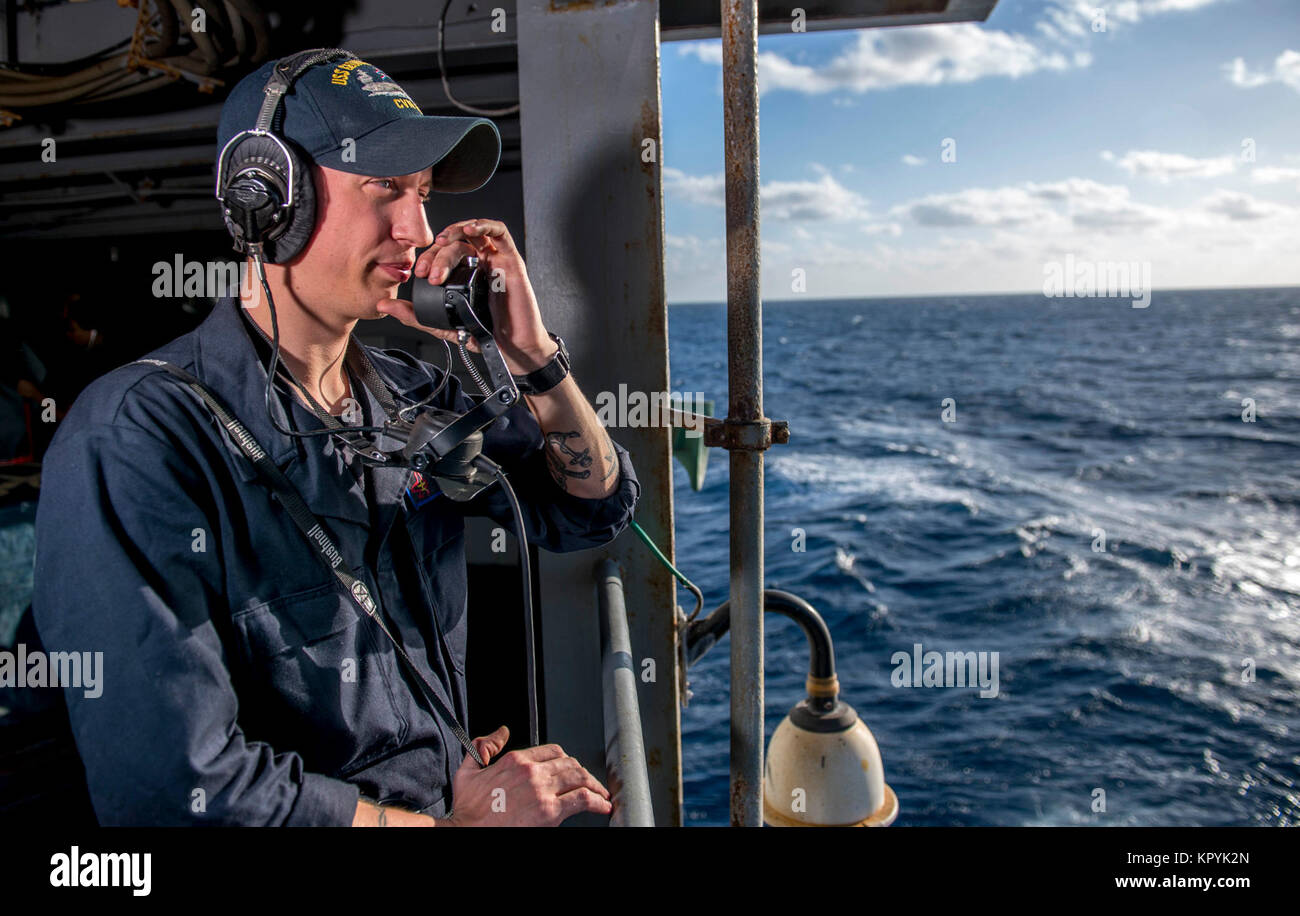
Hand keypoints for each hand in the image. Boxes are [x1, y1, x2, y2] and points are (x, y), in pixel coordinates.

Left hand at [375, 219, 558, 375]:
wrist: (512, 350)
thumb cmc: (486, 336)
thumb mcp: (443, 325)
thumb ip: (415, 315)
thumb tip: (384, 304)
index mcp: (464, 274)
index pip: (442, 253)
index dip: (428, 257)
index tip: (418, 273)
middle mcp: (479, 264)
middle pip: (455, 244)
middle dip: (437, 254)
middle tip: (429, 272)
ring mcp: (495, 261)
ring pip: (472, 234)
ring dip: (454, 234)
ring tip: (442, 247)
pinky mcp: (512, 262)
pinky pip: (500, 233)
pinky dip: (484, 225)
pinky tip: (469, 230)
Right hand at [440, 725, 612, 826]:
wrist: (465, 832)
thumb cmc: (467, 810)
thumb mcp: (468, 772)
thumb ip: (483, 747)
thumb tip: (501, 732)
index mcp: (515, 761)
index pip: (552, 751)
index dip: (566, 760)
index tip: (571, 769)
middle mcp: (531, 771)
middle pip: (570, 763)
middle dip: (584, 773)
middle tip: (590, 783)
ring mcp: (541, 791)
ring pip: (579, 778)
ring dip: (595, 785)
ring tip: (601, 794)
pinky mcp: (549, 812)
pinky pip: (581, 799)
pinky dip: (597, 801)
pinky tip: (602, 806)